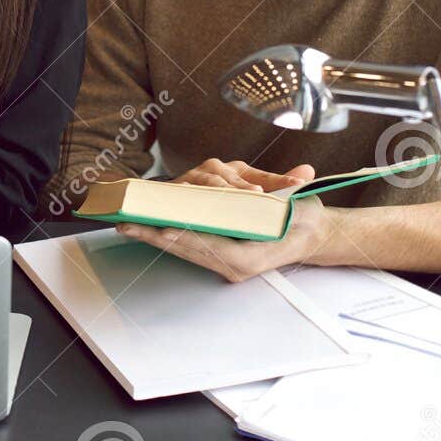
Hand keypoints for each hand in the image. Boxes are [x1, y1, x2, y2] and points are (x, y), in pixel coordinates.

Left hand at [118, 196, 333, 282]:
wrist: (311, 238)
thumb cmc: (304, 224)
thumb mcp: (301, 207)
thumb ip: (295, 191)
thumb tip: (302, 174)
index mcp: (250, 257)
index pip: (210, 245)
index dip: (185, 235)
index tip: (162, 227)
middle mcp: (234, 265)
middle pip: (188, 249)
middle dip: (156, 236)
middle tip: (129, 225)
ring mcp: (225, 265)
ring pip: (183, 251)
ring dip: (154, 238)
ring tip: (129, 226)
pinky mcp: (219, 259)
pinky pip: (187, 250)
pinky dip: (167, 238)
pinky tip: (147, 228)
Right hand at [172, 159, 314, 192]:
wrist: (173, 199)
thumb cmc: (215, 195)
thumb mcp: (249, 190)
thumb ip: (277, 185)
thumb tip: (309, 170)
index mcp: (238, 171)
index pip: (263, 177)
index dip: (280, 181)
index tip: (298, 185)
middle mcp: (217, 169)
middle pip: (235, 180)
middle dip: (247, 187)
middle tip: (261, 194)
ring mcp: (195, 177)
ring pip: (211, 184)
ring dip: (222, 191)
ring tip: (231, 201)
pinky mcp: (176, 189)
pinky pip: (185, 195)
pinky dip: (191, 199)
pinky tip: (200, 207)